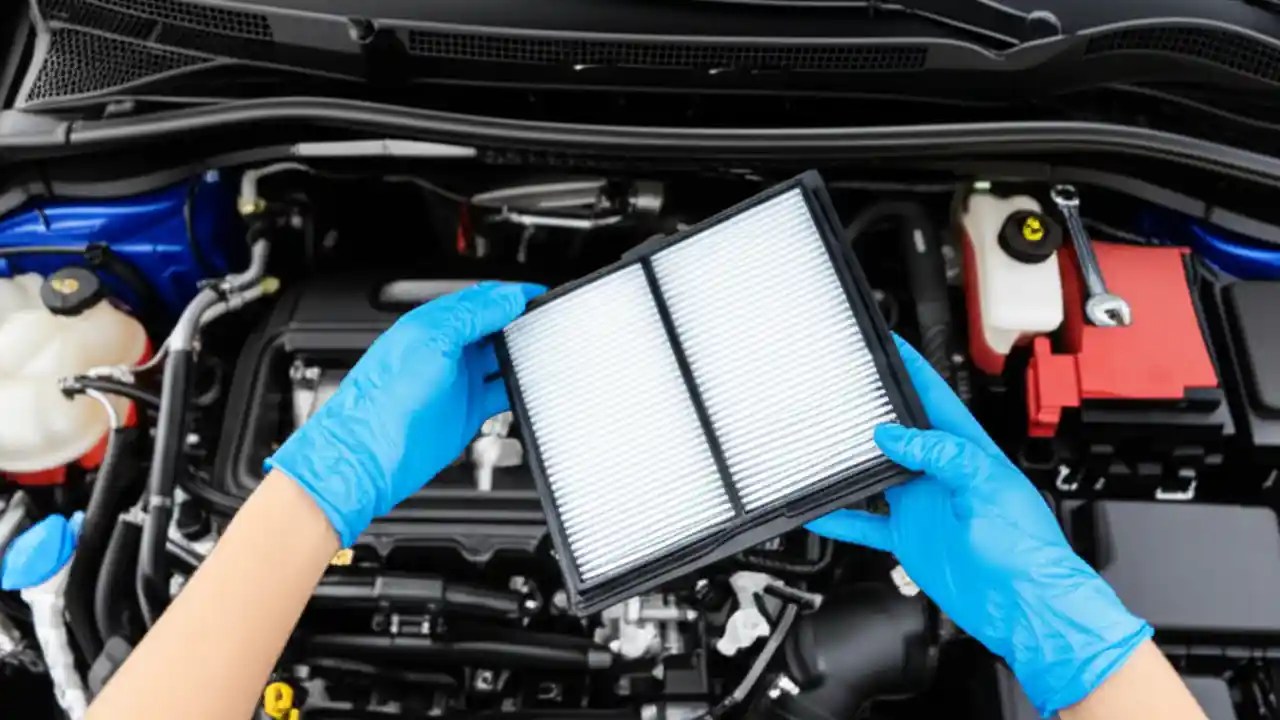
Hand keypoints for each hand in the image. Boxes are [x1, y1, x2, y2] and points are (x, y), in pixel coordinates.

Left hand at [266, 281, 543, 546]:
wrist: (366, 459)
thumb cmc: (383, 402)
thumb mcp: (431, 343)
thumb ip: (471, 316)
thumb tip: (506, 298)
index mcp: (433, 325)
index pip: (481, 298)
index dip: (511, 295)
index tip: (539, 295)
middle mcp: (446, 350)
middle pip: (494, 327)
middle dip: (521, 322)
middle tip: (549, 322)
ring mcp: (457, 382)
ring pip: (500, 359)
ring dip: (522, 354)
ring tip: (546, 350)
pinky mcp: (465, 412)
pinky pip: (501, 393)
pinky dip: (519, 387)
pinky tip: (530, 384)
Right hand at [806, 336, 1150, 715]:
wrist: (1025, 607)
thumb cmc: (1025, 549)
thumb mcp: (987, 485)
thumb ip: (941, 454)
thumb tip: (894, 435)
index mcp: (968, 452)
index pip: (934, 398)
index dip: (911, 370)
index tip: (888, 346)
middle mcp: (941, 474)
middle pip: (899, 433)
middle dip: (872, 411)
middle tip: (840, 392)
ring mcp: (923, 506)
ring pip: (877, 475)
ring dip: (851, 464)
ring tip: (822, 448)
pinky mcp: (910, 537)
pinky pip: (867, 523)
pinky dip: (842, 518)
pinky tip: (819, 511)